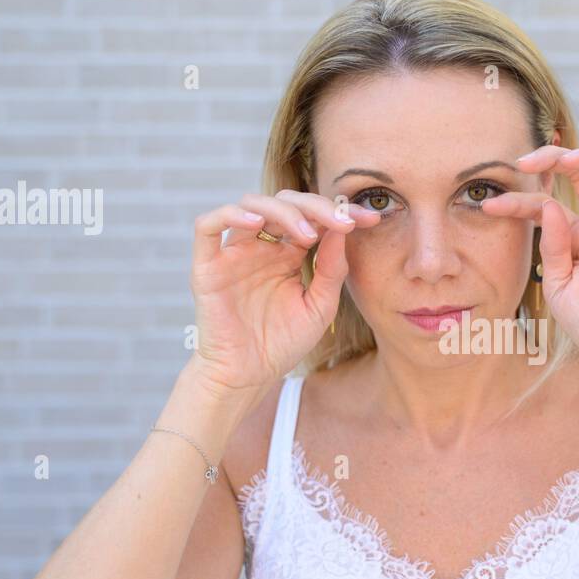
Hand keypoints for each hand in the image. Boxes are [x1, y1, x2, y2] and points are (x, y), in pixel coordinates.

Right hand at [188, 190, 380, 397]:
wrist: (249, 376)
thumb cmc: (283, 343)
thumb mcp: (320, 306)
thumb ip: (332, 269)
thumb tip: (343, 228)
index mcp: (288, 253)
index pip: (312, 217)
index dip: (340, 213)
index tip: (372, 220)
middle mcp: (261, 246)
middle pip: (284, 202)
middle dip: (318, 207)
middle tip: (344, 222)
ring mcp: (233, 253)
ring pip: (250, 205)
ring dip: (283, 211)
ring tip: (309, 234)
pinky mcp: (207, 266)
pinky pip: (207, 226)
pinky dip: (231, 215)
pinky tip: (258, 224)